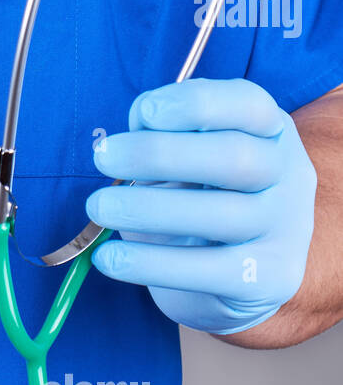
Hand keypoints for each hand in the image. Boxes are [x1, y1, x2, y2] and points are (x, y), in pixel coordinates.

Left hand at [85, 79, 315, 334]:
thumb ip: (164, 131)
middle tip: (102, 158)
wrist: (234, 273)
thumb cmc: (198, 196)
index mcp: (269, 131)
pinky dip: (149, 264)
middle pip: (234, 157)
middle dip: (159, 154)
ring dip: (146, 208)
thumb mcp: (185, 153)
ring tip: (98, 207)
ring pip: (222, 216)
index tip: (144, 113)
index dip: (196, 104)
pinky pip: (207, 271)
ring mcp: (285, 229)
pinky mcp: (269, 280)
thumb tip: (139, 125)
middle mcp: (287, 175)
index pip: (249, 105)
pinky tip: (108, 258)